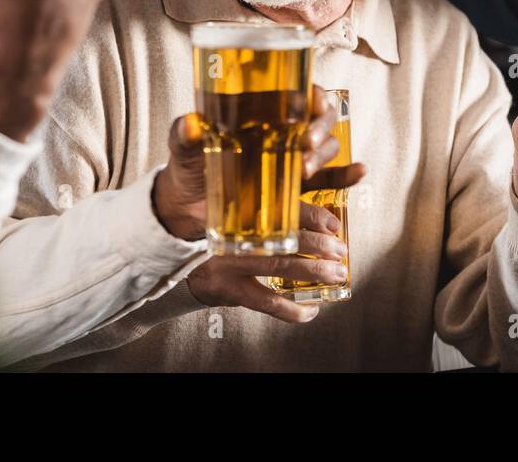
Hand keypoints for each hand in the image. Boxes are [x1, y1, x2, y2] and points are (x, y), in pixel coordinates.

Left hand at [153, 85, 367, 240]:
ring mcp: (293, 158)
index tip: (314, 103)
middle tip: (307, 142)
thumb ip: (185, 133)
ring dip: (327, 155)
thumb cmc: (188, 166)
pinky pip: (329, 180)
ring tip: (307, 170)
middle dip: (321, 127)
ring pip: (327, 147)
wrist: (187, 208)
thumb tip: (191, 123)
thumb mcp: (182, 146)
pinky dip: (347, 176)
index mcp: (262, 110)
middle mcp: (285, 130)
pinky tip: (360, 173)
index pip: (300, 91)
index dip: (315, 94)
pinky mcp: (295, 187)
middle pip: (321, 118)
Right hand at [185, 195, 355, 322]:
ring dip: (312, 271)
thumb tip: (318, 216)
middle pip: (283, 236)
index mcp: (238, 209)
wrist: (177, 262)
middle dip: (318, 244)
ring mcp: (228, 262)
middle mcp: (233, 233)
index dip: (310, 214)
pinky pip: (266, 302)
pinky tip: (311, 310)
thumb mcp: (234, 214)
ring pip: (278, 266)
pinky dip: (292, 310)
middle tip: (341, 250)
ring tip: (336, 274)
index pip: (280, 207)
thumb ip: (266, 210)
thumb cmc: (218, 236)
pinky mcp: (226, 289)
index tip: (332, 222)